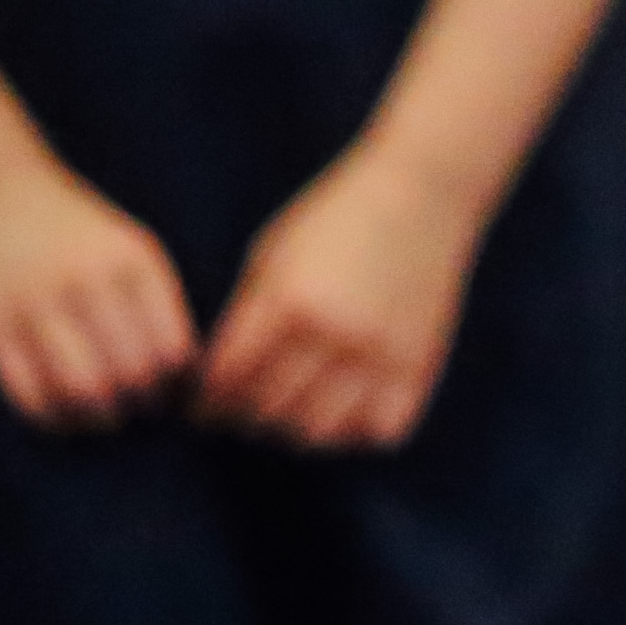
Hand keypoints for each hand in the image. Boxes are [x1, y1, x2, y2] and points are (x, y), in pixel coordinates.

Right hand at [0, 167, 198, 430]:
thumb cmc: (81, 236)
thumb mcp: (133, 250)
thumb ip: (159, 305)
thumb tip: (183, 380)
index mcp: (131, 261)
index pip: (171, 345)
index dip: (178, 382)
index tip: (174, 387)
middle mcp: (83, 281)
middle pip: (130, 372)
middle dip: (143, 403)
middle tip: (142, 406)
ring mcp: (34, 304)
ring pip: (80, 390)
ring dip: (101, 417)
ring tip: (107, 415)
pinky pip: (27, 394)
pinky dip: (53, 418)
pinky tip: (66, 415)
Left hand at [198, 156, 486, 452]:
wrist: (424, 192)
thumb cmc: (337, 217)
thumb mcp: (274, 255)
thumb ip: (247, 316)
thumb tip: (218, 375)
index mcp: (290, 302)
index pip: (228, 379)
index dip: (205, 400)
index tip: (201, 403)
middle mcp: (335, 336)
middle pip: (268, 411)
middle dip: (242, 416)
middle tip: (238, 411)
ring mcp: (382, 355)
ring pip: (320, 432)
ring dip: (293, 429)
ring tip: (287, 413)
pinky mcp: (420, 364)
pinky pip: (379, 431)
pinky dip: (354, 432)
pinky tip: (343, 411)